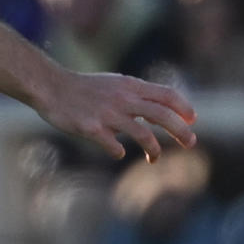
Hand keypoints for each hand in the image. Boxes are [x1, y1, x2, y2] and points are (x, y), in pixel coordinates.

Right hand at [33, 68, 198, 161]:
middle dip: (180, 131)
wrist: (50, 86)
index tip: (192, 120)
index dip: (183, 107)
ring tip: (153, 159)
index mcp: (130, 86)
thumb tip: (160, 111)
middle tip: (191, 143)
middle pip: (161, 115)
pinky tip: (117, 152)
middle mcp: (122, 99)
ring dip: (153, 149)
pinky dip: (118, 152)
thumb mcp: (114, 84)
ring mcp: (107, 114)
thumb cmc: (84, 88)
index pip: (166, 94)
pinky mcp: (91, 128)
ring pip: (142, 134)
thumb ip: (136, 96)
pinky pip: (113, 146)